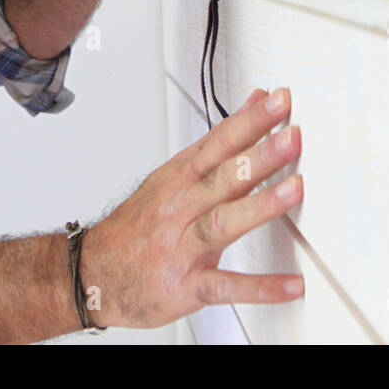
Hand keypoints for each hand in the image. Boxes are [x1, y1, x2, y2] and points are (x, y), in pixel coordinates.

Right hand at [80, 87, 303, 328]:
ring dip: (259, 206)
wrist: (93, 273)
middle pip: (224, 176)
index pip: (219, 142)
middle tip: (292, 137)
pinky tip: (290, 285)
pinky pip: (225, 286)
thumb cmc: (138, 223)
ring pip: (223, 223)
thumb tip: (255, 103)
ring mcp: (184, 247)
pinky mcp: (186, 286)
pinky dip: (259, 287)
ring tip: (294, 191)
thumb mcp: (174, 173)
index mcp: (181, 178)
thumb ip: (220, 140)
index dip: (250, 121)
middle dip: (259, 156)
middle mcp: (182, 207)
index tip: (280, 101)